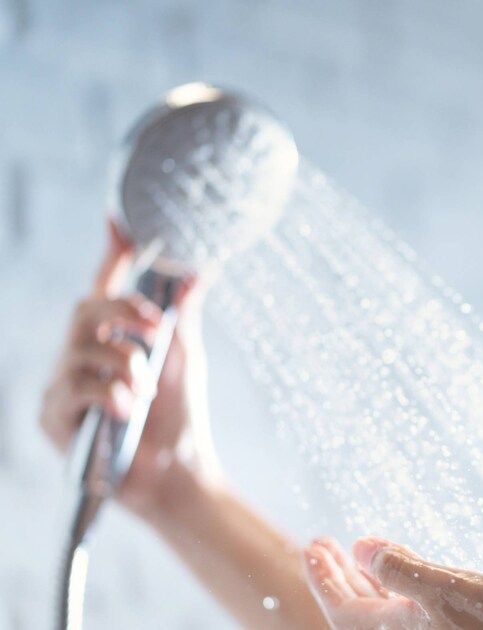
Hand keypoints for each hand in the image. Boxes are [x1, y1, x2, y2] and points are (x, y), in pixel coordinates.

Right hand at [39, 217, 219, 519]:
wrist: (178, 472)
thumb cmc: (180, 418)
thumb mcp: (184, 359)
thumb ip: (181, 315)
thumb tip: (197, 270)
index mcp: (112, 341)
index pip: (104, 290)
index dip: (110, 256)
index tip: (118, 223)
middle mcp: (81, 360)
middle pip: (84, 312)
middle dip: (122, 312)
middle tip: (156, 327)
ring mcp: (64, 389)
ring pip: (79, 349)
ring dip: (123, 363)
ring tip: (145, 388)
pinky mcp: (55, 419)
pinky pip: (74, 389)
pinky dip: (107, 393)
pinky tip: (128, 409)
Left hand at [302, 537, 482, 629]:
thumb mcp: (450, 589)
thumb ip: (403, 568)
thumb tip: (360, 546)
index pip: (342, 607)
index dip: (324, 576)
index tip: (313, 545)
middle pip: (355, 610)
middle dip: (338, 576)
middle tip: (321, 545)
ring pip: (379, 611)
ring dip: (363, 581)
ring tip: (353, 555)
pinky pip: (402, 611)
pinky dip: (392, 589)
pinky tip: (398, 575)